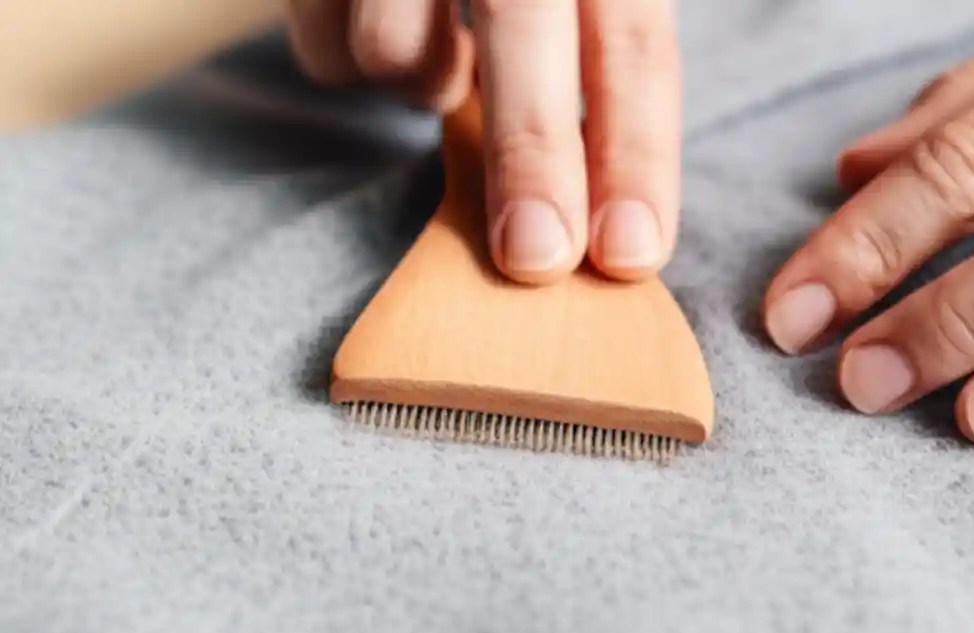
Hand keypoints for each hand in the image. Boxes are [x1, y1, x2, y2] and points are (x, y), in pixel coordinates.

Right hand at [285, 0, 681, 284]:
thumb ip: (603, 58)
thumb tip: (616, 221)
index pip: (633, 41)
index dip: (636, 152)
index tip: (629, 253)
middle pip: (524, 25)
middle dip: (534, 154)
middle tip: (536, 259)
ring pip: (398, 49)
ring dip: (424, 87)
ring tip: (442, 55)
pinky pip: (327, 52)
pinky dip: (349, 63)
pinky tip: (369, 21)